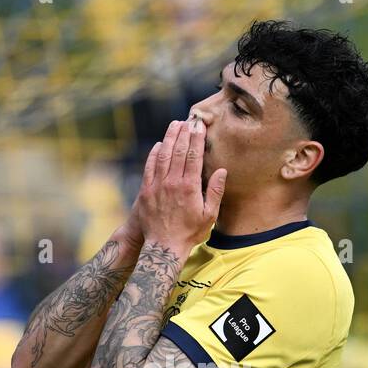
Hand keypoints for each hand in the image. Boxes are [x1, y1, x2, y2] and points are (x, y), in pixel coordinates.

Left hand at [136, 118, 226, 254]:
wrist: (164, 247)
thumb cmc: (190, 232)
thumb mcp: (209, 215)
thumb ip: (215, 192)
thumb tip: (221, 171)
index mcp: (189, 187)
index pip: (193, 156)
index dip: (196, 139)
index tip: (199, 126)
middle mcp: (172, 183)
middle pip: (178, 151)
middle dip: (183, 133)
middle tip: (188, 120)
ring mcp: (157, 185)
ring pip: (163, 155)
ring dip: (169, 138)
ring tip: (174, 125)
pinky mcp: (146, 191)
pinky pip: (149, 167)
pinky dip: (154, 154)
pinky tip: (159, 144)